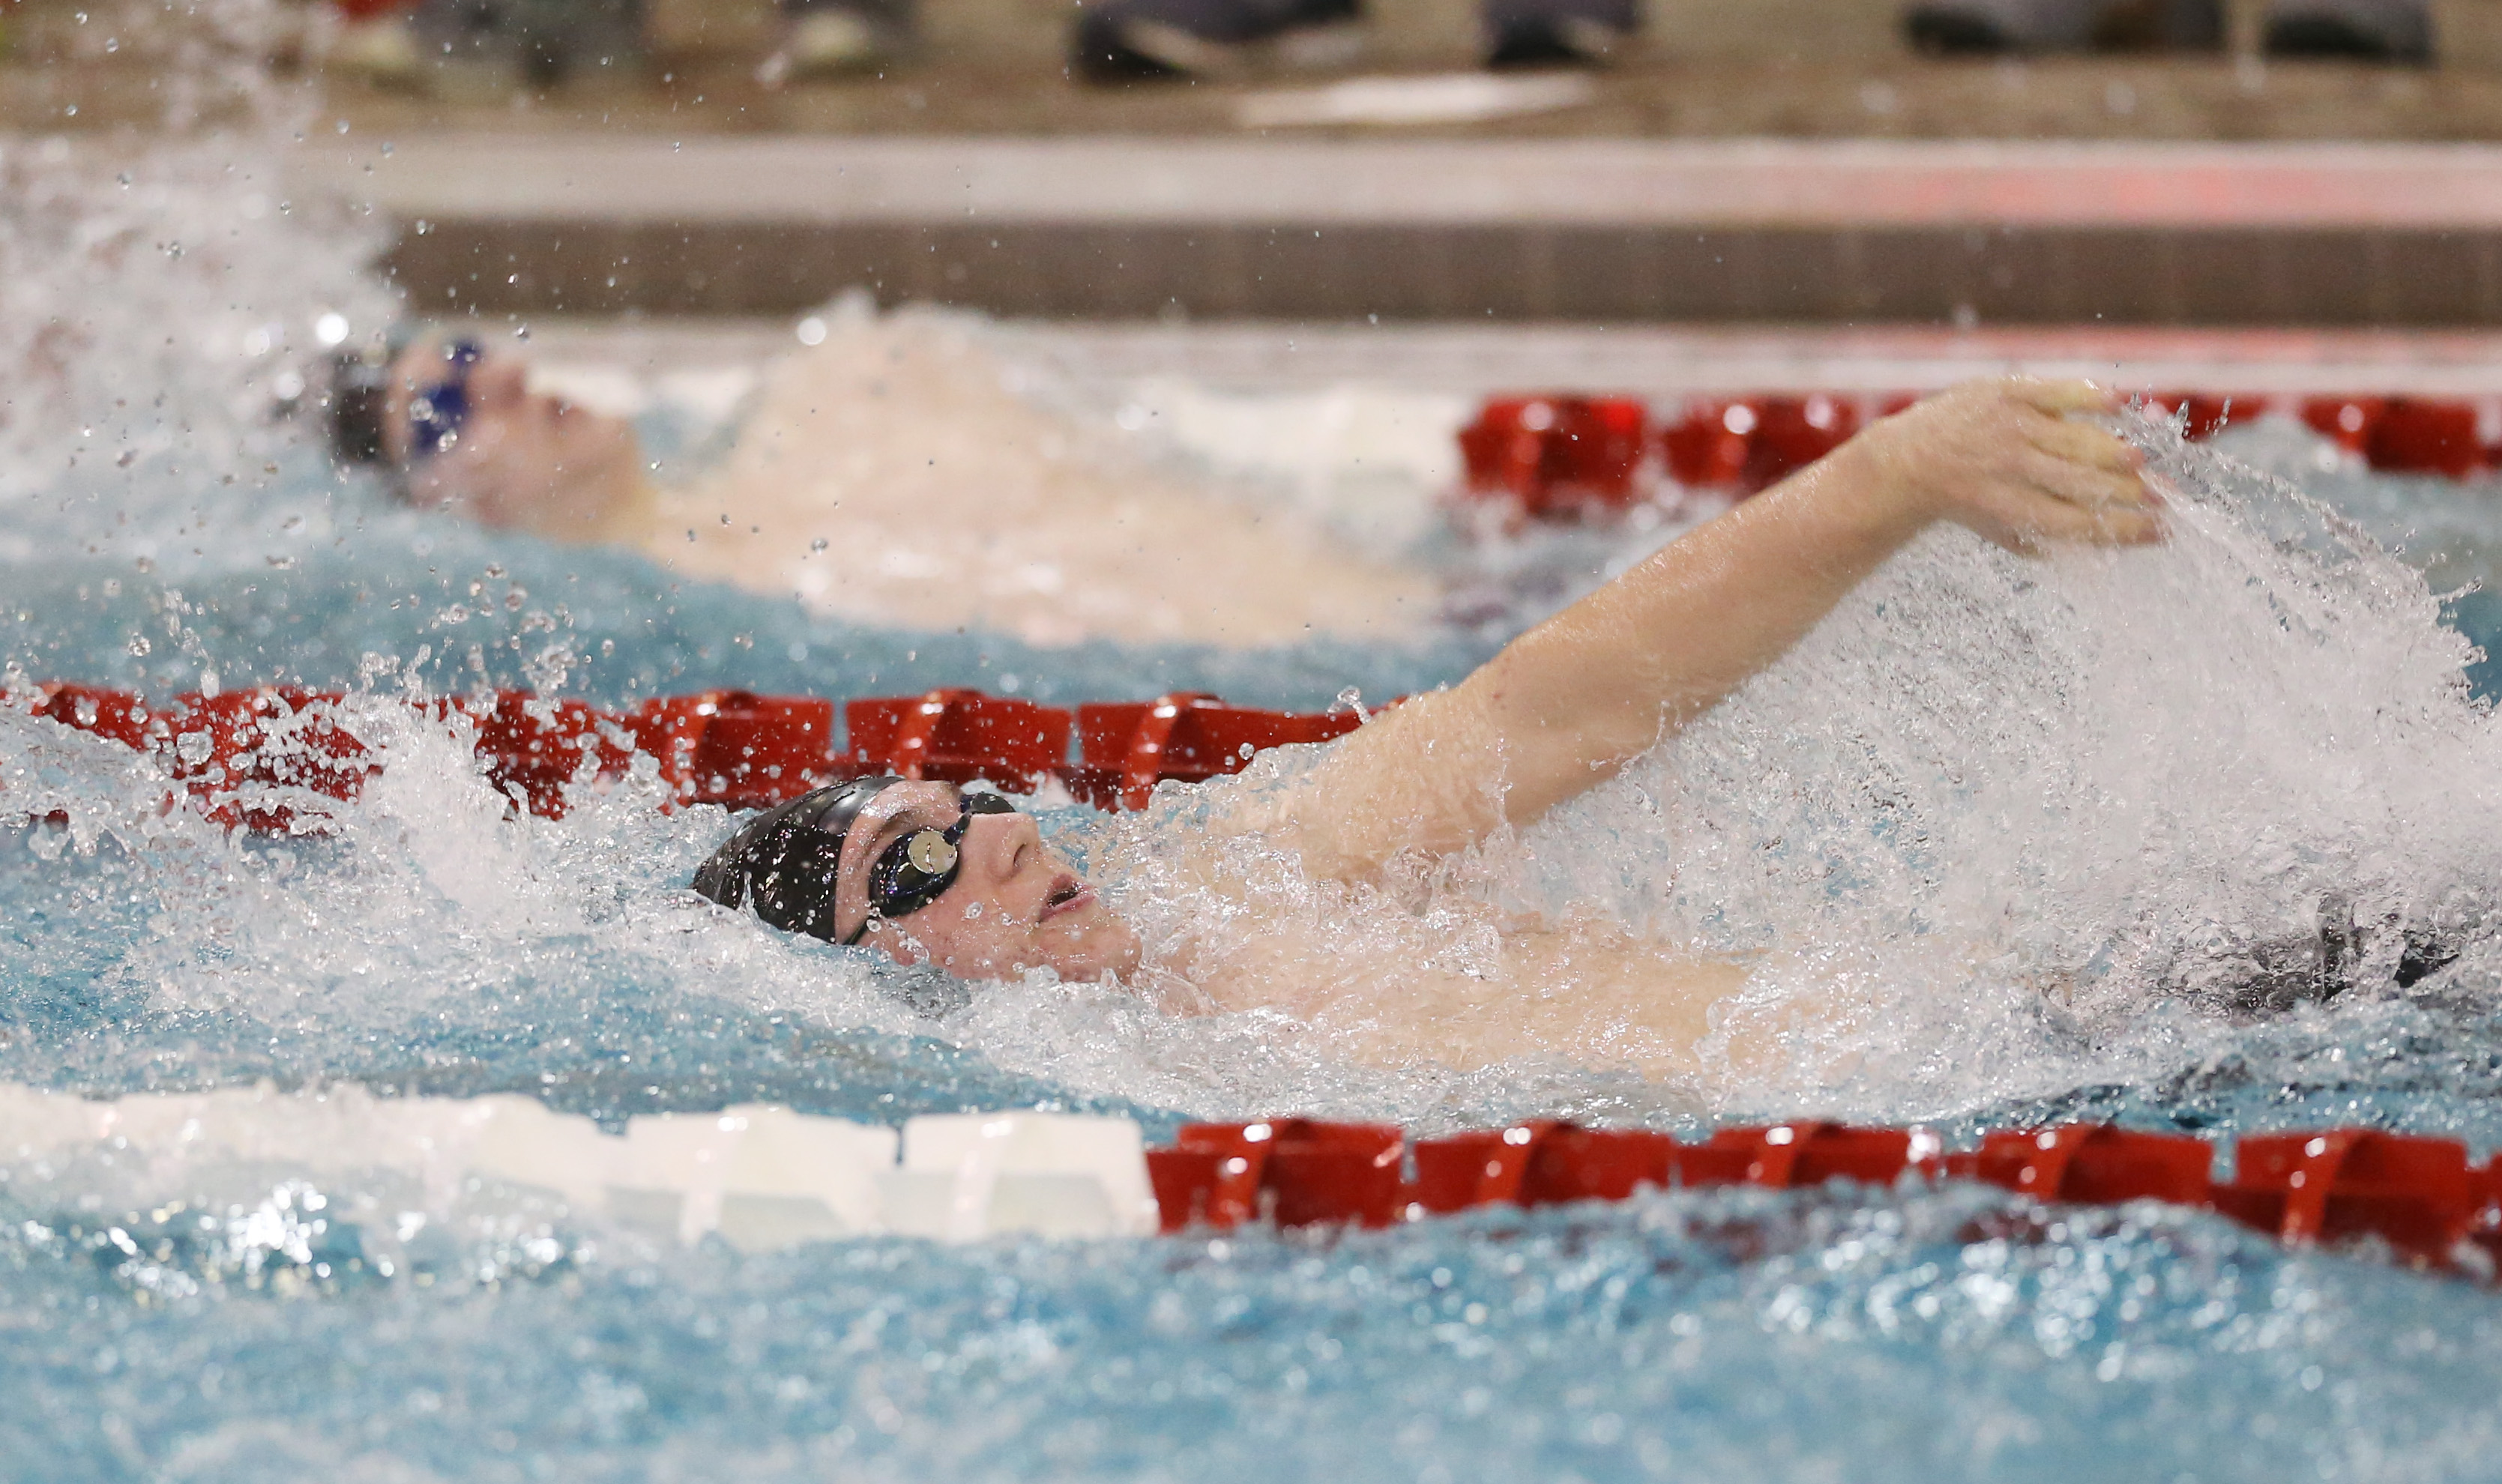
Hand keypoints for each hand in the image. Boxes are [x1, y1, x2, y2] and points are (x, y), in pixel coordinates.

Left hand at [1841, 378, 2163, 554]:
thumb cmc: (1968, 502)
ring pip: (2075, 440)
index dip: (2122, 527)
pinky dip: (2088, 396)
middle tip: (2165, 498)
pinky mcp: (2004, 393)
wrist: (1907, 461)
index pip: (2077, 521)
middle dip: (2129, 492)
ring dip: (2114, 453)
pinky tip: (2118, 403)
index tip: (2160, 531)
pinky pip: (2055, 392)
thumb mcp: (2000, 531)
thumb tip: (2111, 545)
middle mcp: (2008, 467)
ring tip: (2143, 465)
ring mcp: (2007, 427)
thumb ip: (2048, 540)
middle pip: (2082, 482)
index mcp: (2009, 507)